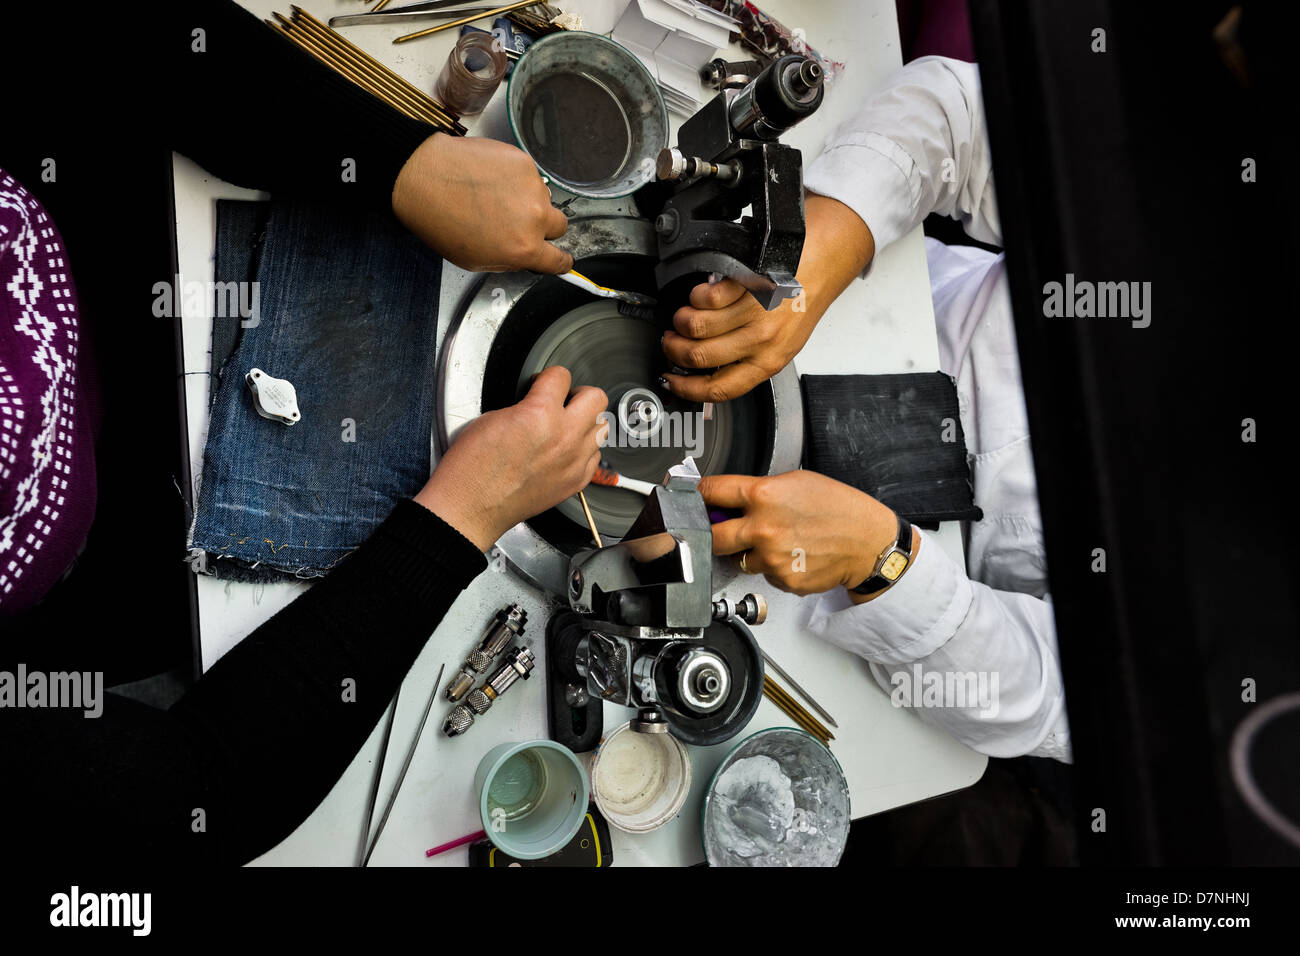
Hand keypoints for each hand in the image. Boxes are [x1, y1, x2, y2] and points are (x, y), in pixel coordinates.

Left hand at [392, 133, 573, 273]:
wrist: (424, 179)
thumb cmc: (440, 220)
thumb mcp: (474, 260)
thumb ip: (509, 259)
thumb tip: (524, 256)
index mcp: (523, 249)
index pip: (560, 261)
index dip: (560, 261)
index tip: (559, 258)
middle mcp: (534, 218)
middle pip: (560, 226)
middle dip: (544, 227)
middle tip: (518, 222)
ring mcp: (532, 187)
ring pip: (544, 198)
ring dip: (528, 200)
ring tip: (495, 196)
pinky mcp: (523, 162)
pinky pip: (529, 176)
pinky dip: (515, 179)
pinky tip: (491, 179)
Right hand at [416, 367, 606, 549]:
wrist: (472, 506)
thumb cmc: (473, 467)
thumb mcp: (493, 417)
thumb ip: (526, 404)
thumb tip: (539, 401)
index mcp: (540, 414)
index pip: (561, 375)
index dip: (548, 377)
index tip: (542, 384)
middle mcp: (564, 437)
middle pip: (597, 397)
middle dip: (578, 394)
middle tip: (563, 401)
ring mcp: (574, 461)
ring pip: (602, 428)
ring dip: (585, 422)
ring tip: (566, 427)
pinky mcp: (576, 481)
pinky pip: (594, 456)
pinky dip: (583, 450)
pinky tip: (565, 451)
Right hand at [661, 193, 874, 401]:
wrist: (825, 260)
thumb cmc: (803, 298)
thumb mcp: (782, 342)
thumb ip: (748, 357)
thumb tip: (705, 368)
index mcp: (770, 361)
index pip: (720, 389)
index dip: (687, 388)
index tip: (671, 379)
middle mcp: (763, 340)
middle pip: (699, 356)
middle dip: (674, 348)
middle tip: (671, 339)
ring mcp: (756, 312)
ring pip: (697, 325)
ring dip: (683, 318)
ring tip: (688, 313)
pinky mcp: (750, 284)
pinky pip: (707, 297)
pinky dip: (699, 293)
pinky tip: (707, 291)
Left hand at [700, 471, 912, 598]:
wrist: (868, 542)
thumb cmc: (838, 508)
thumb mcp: (796, 481)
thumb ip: (758, 490)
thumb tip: (728, 498)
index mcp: (763, 495)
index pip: (711, 493)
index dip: (696, 494)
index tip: (689, 497)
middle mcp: (762, 528)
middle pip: (711, 536)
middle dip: (712, 533)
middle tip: (720, 529)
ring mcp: (770, 558)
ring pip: (739, 559)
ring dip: (749, 551)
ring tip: (778, 540)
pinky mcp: (781, 580)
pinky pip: (763, 574)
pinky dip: (772, 567)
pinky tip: (793, 554)